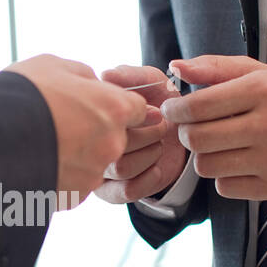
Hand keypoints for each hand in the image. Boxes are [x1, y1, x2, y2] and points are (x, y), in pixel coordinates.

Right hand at [6, 54, 146, 208]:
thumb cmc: (24, 93)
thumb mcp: (55, 66)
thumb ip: (83, 75)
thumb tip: (91, 84)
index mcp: (114, 108)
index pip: (139, 109)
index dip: (124, 106)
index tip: (110, 106)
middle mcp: (111, 144)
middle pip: (124, 140)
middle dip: (108, 132)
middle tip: (82, 126)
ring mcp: (93, 173)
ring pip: (98, 163)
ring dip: (83, 154)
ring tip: (53, 143)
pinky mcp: (74, 195)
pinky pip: (76, 183)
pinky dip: (64, 173)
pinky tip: (42, 160)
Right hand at [93, 65, 187, 204]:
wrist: (176, 131)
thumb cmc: (156, 99)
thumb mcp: (148, 80)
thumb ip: (130, 75)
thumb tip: (106, 75)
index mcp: (93, 113)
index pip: (110, 115)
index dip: (136, 113)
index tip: (154, 111)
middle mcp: (90, 143)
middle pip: (116, 144)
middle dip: (148, 134)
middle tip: (162, 127)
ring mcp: (96, 170)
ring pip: (121, 168)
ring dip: (148, 156)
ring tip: (159, 145)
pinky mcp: (109, 192)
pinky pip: (125, 192)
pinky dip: (145, 180)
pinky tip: (156, 168)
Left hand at [161, 55, 266, 200]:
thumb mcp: (256, 72)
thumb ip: (214, 67)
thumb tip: (175, 67)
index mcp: (264, 90)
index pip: (198, 106)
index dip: (176, 110)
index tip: (174, 110)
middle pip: (197, 139)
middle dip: (187, 133)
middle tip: (194, 128)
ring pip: (206, 166)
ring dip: (205, 156)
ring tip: (221, 144)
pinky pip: (224, 188)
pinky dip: (224, 176)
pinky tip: (240, 162)